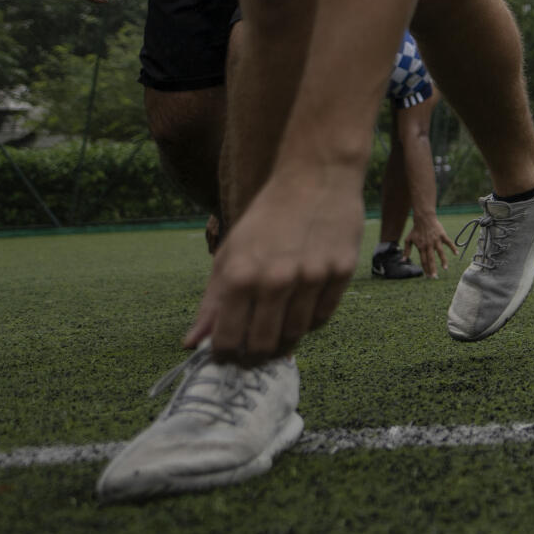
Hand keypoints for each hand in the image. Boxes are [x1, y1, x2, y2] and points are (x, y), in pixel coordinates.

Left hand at [187, 165, 365, 360]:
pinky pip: (322, 317)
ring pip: (296, 335)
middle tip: (253, 352)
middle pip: (264, 346)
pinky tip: (300, 310)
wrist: (316, 177)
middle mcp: (276, 279)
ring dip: (284, 342)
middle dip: (254, 356)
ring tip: (277, 332)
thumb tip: (192, 344)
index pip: (228, 340)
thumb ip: (212, 303)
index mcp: (240, 275)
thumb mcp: (230, 254)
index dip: (225, 355)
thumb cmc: (268, 216)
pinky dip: (309, 322)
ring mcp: (312, 276)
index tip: (227, 355)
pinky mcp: (341, 272)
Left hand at [407, 212, 456, 278]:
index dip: (425, 269)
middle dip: (432, 269)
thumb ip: (406, 250)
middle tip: (434, 277)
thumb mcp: (408, 240)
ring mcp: (436, 240)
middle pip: (431, 259)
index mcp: (421, 247)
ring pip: (440, 252)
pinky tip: (456, 253)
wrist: (423, 218)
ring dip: (443, 261)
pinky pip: (448, 242)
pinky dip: (452, 248)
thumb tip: (403, 260)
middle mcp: (428, 245)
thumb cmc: (415, 229)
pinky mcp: (442, 235)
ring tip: (445, 268)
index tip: (428, 276)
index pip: (423, 261)